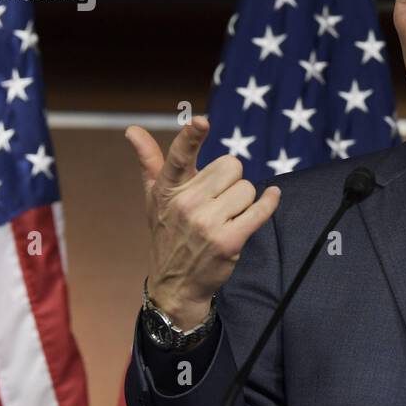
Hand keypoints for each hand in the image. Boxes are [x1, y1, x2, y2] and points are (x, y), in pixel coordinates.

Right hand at [125, 117, 279, 330]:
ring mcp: (207, 224)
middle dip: (230, 180)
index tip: (202, 121)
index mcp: (168, 190)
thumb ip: (149, 161)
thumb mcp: (155, 198)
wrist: (175, 284)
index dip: (191, 137)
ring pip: (247, 188)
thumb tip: (132, 130)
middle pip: (231, 166)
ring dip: (244, 200)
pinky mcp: (229, 241)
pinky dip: (270, 201)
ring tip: (227, 215)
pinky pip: (260, 209)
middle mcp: (186, 205)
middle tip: (218, 199)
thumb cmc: (167, 233)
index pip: (179, 157)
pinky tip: (273, 196)